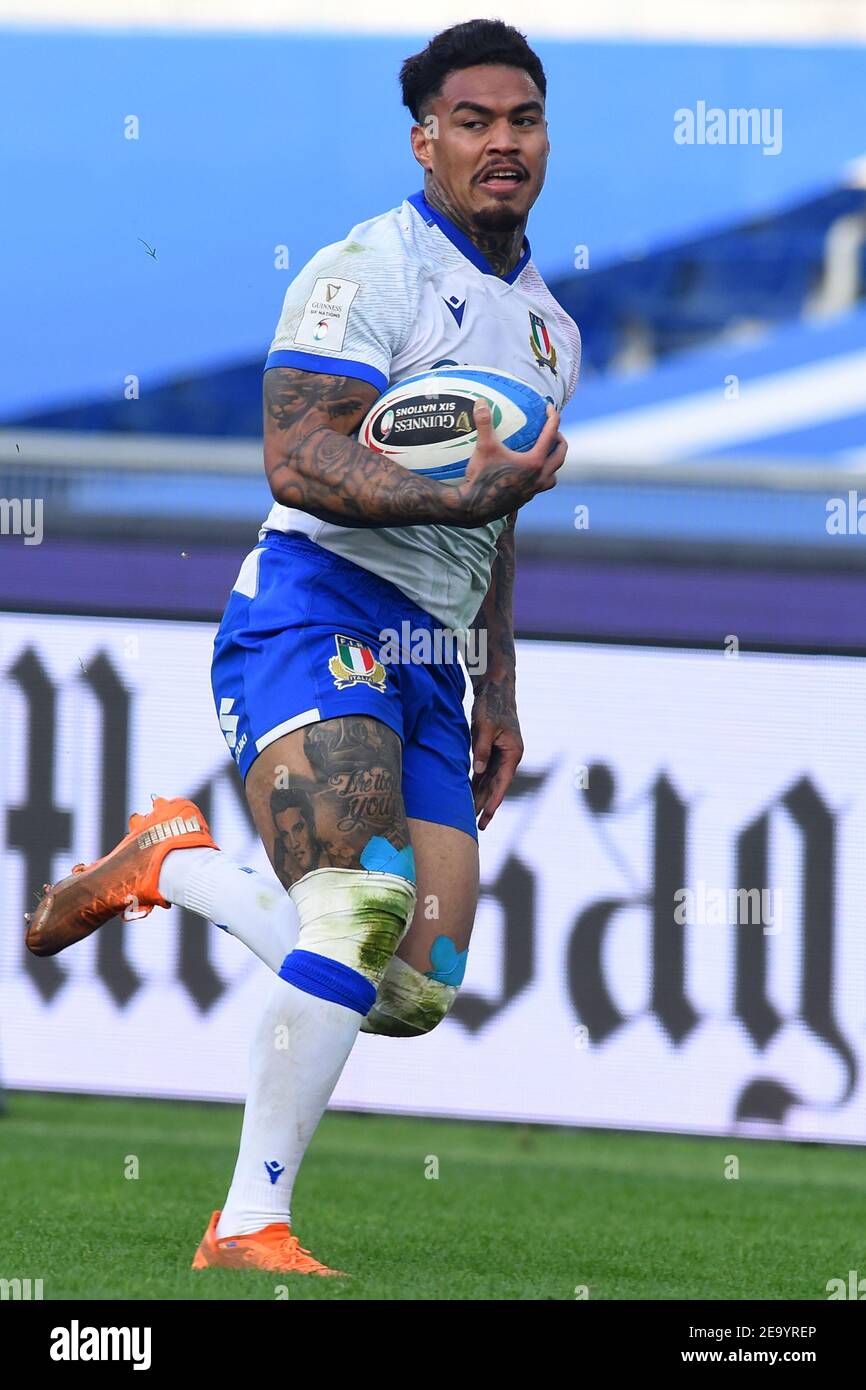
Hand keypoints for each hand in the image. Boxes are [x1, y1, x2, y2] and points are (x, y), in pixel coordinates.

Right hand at [450, 400, 566, 527]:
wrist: (475, 507)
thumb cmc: (481, 476)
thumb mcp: (484, 447)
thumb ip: (484, 423)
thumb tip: (480, 401)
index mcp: (534, 462)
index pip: (550, 434)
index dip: (553, 418)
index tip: (550, 408)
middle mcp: (539, 476)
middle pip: (560, 456)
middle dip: (560, 442)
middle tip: (554, 433)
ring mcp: (534, 490)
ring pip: (554, 475)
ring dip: (554, 464)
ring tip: (546, 455)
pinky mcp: (526, 499)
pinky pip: (541, 486)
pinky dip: (541, 477)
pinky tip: (529, 473)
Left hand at [471, 682, 523, 830]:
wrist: (495, 689)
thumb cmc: (492, 705)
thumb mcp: (484, 726)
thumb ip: (481, 749)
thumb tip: (478, 771)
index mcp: (513, 752)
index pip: (503, 782)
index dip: (494, 800)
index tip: (487, 815)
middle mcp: (509, 756)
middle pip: (497, 785)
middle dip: (487, 805)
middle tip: (478, 826)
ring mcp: (501, 753)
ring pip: (490, 780)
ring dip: (482, 796)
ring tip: (472, 815)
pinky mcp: (492, 749)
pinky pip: (485, 771)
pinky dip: (478, 783)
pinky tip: (471, 794)